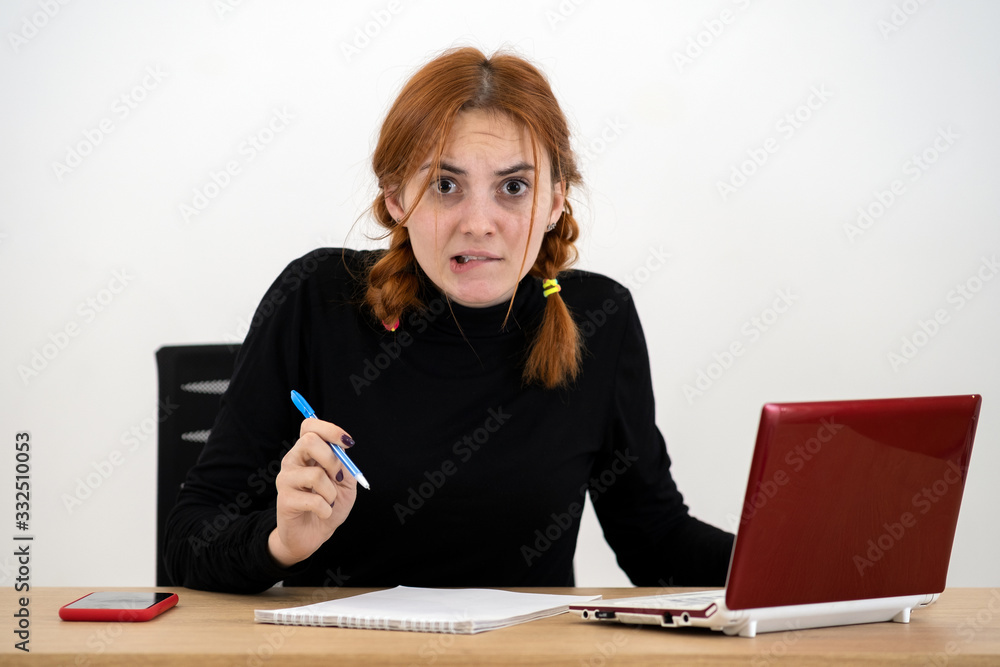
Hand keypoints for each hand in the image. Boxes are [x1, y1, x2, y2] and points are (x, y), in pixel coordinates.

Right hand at [268, 418, 358, 567]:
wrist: (314, 534)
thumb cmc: (329, 505)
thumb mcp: (345, 483)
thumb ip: (344, 464)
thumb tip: (342, 449)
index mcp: (307, 452)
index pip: (309, 425)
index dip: (330, 429)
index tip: (347, 442)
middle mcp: (293, 460)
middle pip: (309, 440)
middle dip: (332, 460)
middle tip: (338, 477)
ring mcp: (286, 479)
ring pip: (315, 474)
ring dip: (331, 492)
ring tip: (329, 501)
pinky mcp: (284, 499)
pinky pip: (314, 500)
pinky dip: (326, 509)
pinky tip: (323, 513)